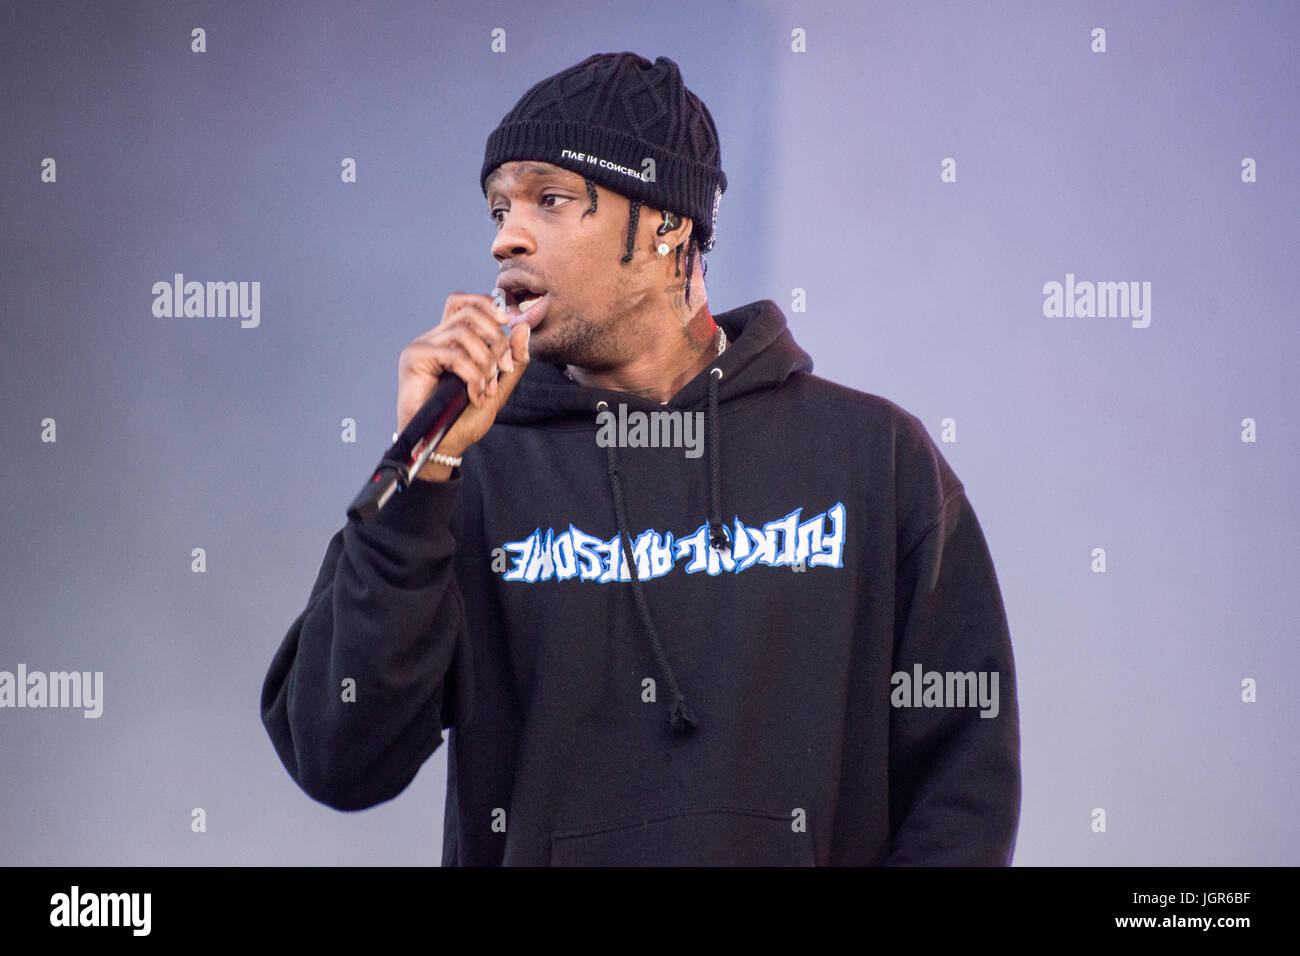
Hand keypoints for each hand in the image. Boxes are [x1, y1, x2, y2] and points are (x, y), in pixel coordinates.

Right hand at [397, 292, 529, 479]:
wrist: (445, 445)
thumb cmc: (465, 418)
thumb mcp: (499, 387)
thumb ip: (513, 359)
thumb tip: (523, 327)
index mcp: (452, 340)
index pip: (466, 303)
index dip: (488, 305)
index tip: (508, 323)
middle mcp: (436, 338)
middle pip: (469, 313)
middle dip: (496, 338)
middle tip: (504, 367)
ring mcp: (423, 346)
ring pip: (464, 333)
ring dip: (485, 362)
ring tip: (487, 387)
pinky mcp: (414, 358)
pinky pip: (454, 355)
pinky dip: (472, 376)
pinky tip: (474, 395)